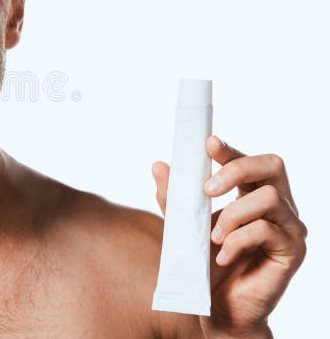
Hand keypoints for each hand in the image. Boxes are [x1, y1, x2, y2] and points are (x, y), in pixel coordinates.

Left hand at [152, 135, 306, 337]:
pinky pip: (266, 230)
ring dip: (233, 214)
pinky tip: (222, 256)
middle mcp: (278, 205)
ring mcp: (288, 227)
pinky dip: (237, 240)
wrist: (217, 308)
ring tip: (214, 238)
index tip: (208, 144)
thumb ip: (174, 198)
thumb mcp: (184, 227)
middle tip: (207, 190)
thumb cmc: (205, 264)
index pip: (250, 159)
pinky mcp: (292, 251)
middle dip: (236, 169)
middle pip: (272, 165)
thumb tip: (159, 165)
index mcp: (253, 193)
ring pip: (268, 197)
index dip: (231, 149)